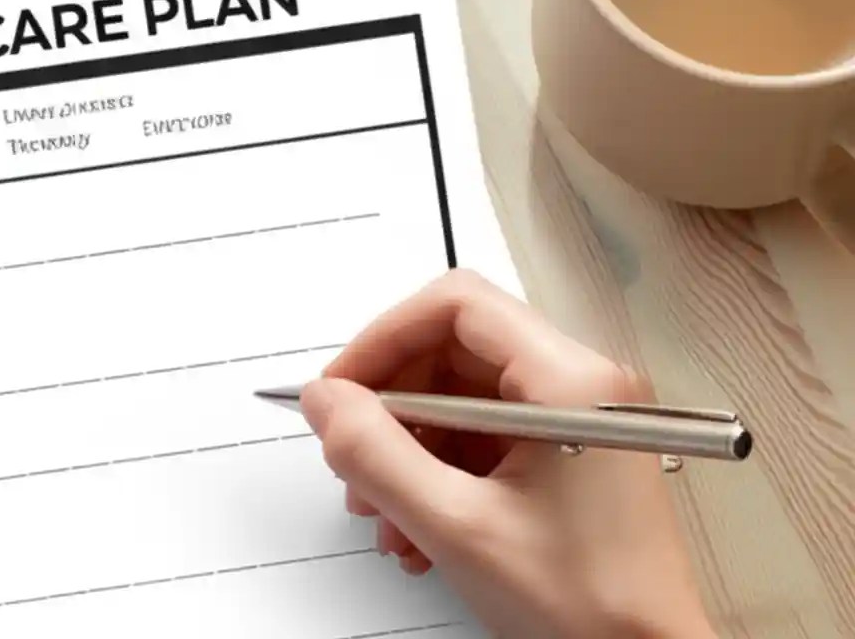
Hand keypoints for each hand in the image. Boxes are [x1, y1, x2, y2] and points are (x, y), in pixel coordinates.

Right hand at [302, 270, 716, 638]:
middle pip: (452, 352)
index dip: (384, 339)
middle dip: (390, 408)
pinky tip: (417, 531)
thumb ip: (376, 455)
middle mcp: (579, 385)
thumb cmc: (585, 605)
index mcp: (569, 381)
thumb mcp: (456, 526)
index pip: (456, 306)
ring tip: (384, 515)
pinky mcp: (565, 455)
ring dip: (407, 452)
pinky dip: (437, 476)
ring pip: (459, 400)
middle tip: (353, 461)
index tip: (342, 390)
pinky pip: (480, 440)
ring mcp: (573, 420)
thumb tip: (325, 400)